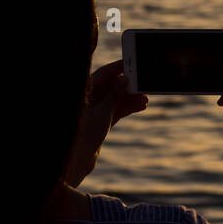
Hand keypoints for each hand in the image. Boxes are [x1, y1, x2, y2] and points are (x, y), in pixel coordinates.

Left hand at [64, 59, 147, 187]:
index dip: (118, 67)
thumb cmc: (83, 136)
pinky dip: (128, 107)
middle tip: (144, 82)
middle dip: (128, 85)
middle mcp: (88, 99)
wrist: (76, 161)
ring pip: (115, 98)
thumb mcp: (102, 113)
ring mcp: (94, 110)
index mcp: (83, 93)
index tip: (132, 62)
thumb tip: (124, 79)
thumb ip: (114, 95)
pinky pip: (116, 109)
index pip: (102, 74)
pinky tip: (141, 105)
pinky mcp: (100, 120)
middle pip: (111, 85)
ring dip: (131, 98)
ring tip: (146, 98)